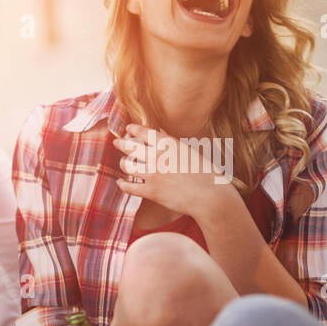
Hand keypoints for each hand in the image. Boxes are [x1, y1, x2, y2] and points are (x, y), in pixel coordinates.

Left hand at [114, 123, 231, 219]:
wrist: (209, 196)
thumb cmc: (206, 174)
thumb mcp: (190, 152)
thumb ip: (174, 145)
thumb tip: (162, 136)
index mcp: (169, 144)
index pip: (144, 132)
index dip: (133, 129)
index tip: (129, 129)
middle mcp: (157, 156)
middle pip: (131, 146)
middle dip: (122, 143)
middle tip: (117, 142)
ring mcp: (152, 174)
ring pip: (127, 165)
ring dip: (124, 163)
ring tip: (124, 163)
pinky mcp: (151, 191)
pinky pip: (129, 186)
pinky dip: (123, 184)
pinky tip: (121, 183)